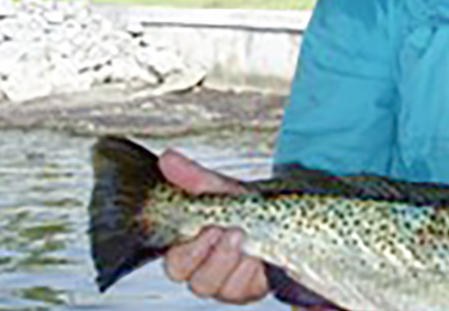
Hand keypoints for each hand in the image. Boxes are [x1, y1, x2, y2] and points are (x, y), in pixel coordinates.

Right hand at [159, 149, 269, 303]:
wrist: (281, 217)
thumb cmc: (245, 206)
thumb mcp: (221, 189)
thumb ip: (193, 177)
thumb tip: (168, 158)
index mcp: (190, 248)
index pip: (175, 262)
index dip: (189, 250)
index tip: (209, 227)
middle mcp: (205, 270)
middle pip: (196, 282)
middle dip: (215, 257)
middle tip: (231, 232)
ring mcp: (227, 282)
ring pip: (220, 288)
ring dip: (234, 261)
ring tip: (245, 237)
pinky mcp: (248, 290)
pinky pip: (244, 290)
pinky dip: (251, 270)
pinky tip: (260, 254)